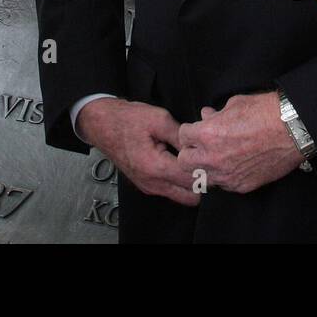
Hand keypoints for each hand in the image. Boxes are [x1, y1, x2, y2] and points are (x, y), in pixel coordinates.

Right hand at [77, 98, 199, 206]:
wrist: (102, 125)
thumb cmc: (126, 120)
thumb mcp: (159, 119)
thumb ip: (181, 136)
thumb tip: (199, 146)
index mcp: (155, 167)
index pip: (192, 180)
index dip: (207, 169)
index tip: (214, 157)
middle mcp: (151, 183)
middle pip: (190, 196)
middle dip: (202, 181)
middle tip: (208, 161)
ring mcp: (148, 187)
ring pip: (181, 196)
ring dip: (192, 182)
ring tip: (196, 161)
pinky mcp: (147, 185)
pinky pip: (171, 190)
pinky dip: (180, 182)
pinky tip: (183, 163)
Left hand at [177, 92, 306, 193]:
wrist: (293, 129)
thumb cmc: (266, 112)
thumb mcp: (236, 104)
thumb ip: (216, 114)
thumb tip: (206, 115)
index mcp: (208, 134)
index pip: (183, 136)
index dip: (190, 131)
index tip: (198, 130)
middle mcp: (213, 157)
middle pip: (185, 161)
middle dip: (191, 151)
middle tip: (202, 145)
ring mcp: (226, 175)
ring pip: (201, 177)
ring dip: (205, 167)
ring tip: (217, 158)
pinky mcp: (241, 186)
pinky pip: (223, 185)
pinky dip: (224, 176)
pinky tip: (234, 165)